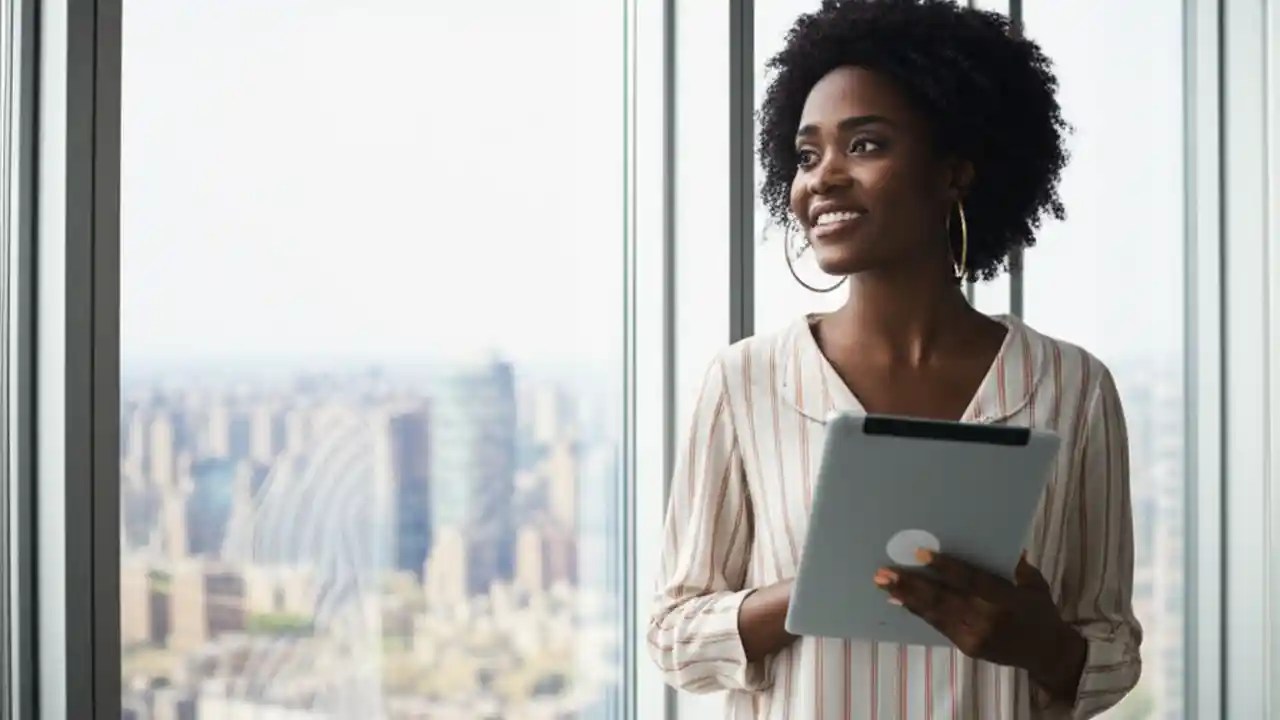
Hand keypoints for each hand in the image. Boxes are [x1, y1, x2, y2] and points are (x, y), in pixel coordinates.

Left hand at [875, 550, 1086, 702]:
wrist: (1047, 654)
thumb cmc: (1040, 611)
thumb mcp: (1033, 583)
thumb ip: (1013, 564)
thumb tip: (993, 538)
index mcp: (1007, 600)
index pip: (971, 580)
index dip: (945, 567)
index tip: (919, 552)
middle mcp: (987, 620)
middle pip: (944, 599)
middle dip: (911, 585)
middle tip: (883, 571)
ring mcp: (975, 637)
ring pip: (935, 613)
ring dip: (906, 597)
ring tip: (883, 584)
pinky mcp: (967, 647)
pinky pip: (938, 626)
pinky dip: (918, 611)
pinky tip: (899, 600)